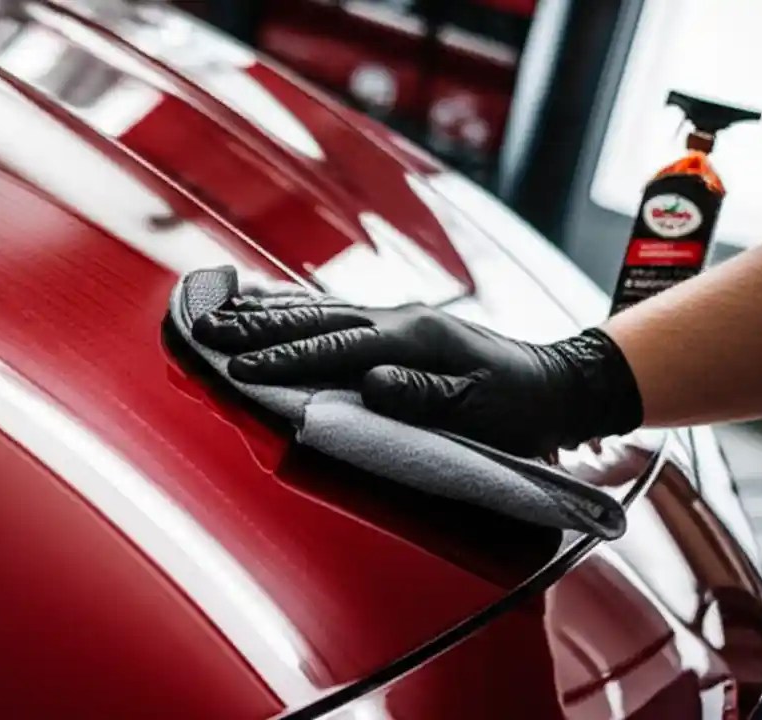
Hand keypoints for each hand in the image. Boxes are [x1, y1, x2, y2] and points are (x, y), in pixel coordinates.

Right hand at [192, 293, 643, 456]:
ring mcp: (394, 317)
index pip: (335, 347)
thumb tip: (372, 382)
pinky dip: (293, 309)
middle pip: (314, 318)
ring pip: (317, 309)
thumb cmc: (519, 406)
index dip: (285, 359)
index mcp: (414, 337)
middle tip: (205, 331)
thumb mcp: (482, 407)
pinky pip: (332, 313)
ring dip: (265, 313)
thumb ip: (425, 393)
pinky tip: (267, 307)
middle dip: (256, 326)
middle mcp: (397, 318)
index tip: (239, 370)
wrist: (556, 380)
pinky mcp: (394, 325)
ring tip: (218, 314)